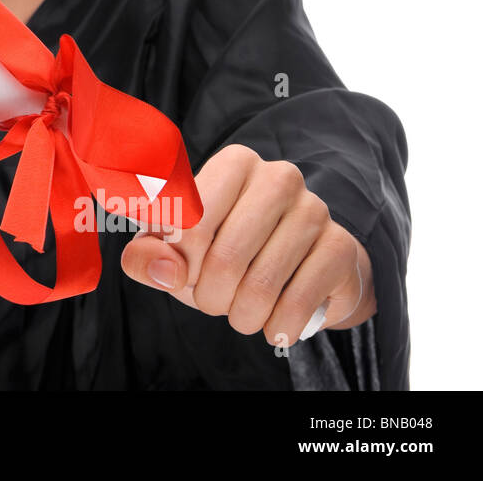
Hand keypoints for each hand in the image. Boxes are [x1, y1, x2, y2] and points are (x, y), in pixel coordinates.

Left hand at [120, 143, 375, 346]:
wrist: (301, 273)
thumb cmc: (226, 253)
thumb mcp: (178, 252)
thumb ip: (149, 256)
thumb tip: (163, 270)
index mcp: (232, 164)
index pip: (190, 222)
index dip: (180, 264)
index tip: (185, 275)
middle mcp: (278, 176)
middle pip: (224, 258)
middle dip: (210, 297)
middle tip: (214, 301)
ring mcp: (315, 210)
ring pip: (260, 285)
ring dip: (242, 316)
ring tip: (241, 313)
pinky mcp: (341, 247)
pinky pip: (296, 303)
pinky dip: (276, 327)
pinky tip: (273, 324)